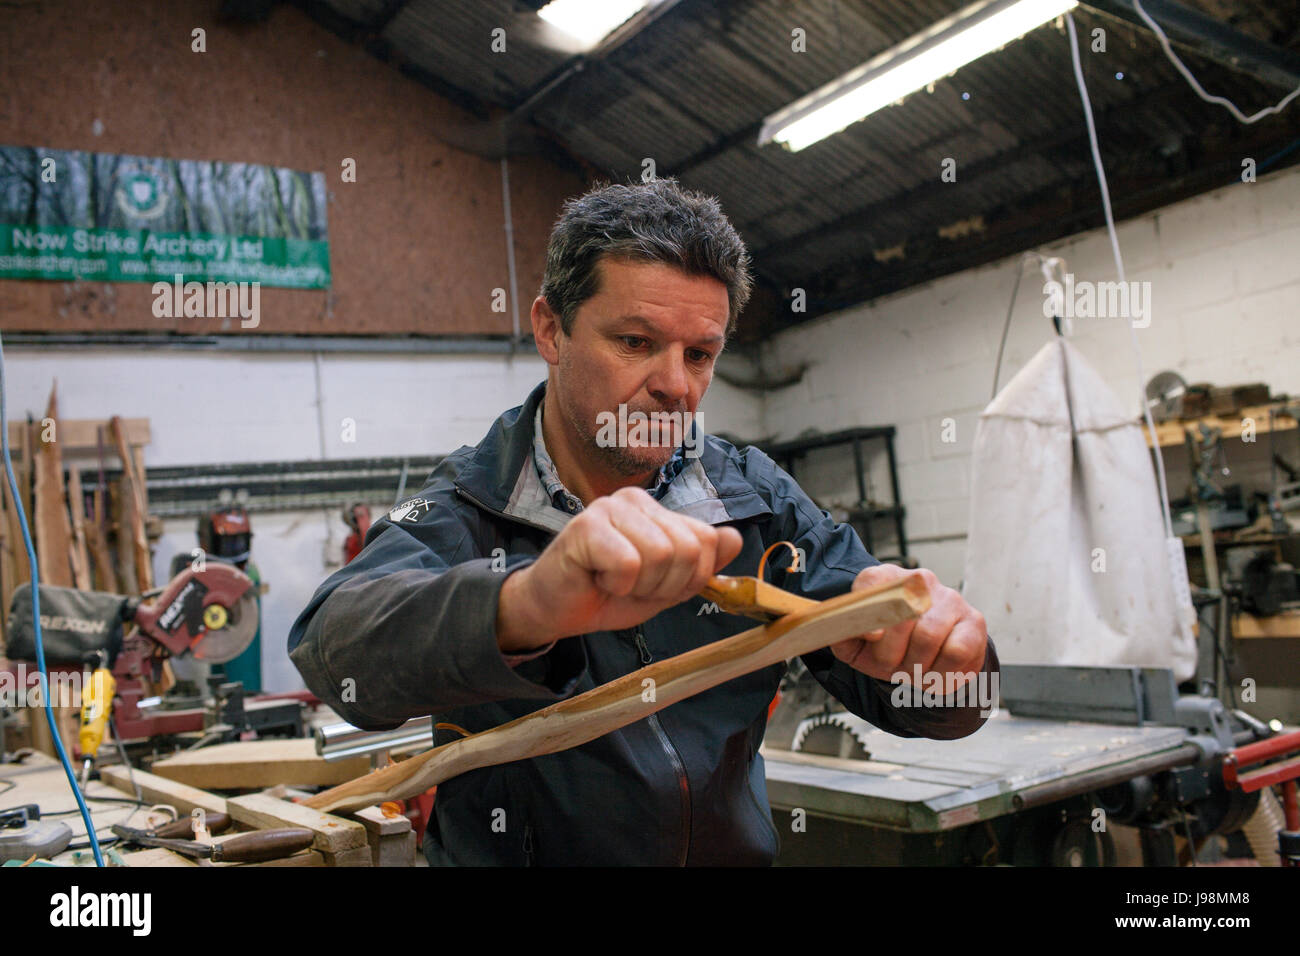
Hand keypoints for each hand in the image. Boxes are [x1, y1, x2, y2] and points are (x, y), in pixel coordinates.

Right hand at [497, 487, 742, 651]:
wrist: (557, 610)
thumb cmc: (607, 593)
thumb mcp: (666, 586)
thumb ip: (701, 564)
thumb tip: (734, 538)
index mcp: (656, 509)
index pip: (706, 539)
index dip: (689, 577)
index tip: (656, 584)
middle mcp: (634, 500)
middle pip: (687, 548)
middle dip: (665, 585)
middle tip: (633, 586)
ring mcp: (608, 508)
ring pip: (661, 555)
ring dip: (640, 586)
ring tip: (615, 582)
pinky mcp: (586, 527)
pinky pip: (628, 564)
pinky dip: (617, 585)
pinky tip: (598, 579)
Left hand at [830, 564, 987, 693]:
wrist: (923, 655)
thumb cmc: (885, 646)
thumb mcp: (856, 645)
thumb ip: (844, 636)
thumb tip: (846, 630)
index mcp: (884, 579)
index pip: (873, 583)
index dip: (871, 612)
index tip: (871, 638)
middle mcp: (919, 581)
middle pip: (902, 620)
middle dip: (892, 656)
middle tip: (891, 669)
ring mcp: (949, 598)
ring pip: (930, 637)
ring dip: (917, 667)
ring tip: (913, 672)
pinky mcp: (974, 620)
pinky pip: (957, 651)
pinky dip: (943, 672)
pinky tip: (935, 672)